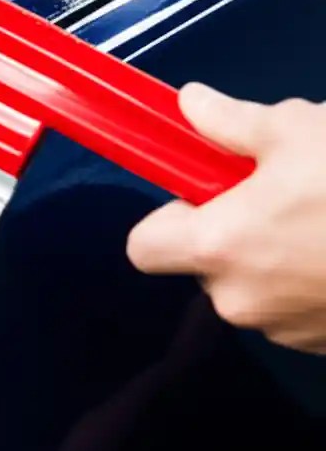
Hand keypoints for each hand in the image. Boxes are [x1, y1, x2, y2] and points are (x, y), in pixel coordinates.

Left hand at [128, 83, 325, 353]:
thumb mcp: (297, 131)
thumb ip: (230, 123)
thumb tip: (189, 105)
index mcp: (216, 247)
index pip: (143, 248)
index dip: (165, 218)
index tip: (202, 191)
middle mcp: (238, 299)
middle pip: (201, 266)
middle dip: (227, 232)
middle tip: (275, 194)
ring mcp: (285, 331)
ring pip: (252, 286)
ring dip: (273, 257)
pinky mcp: (325, 346)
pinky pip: (295, 308)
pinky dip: (311, 282)